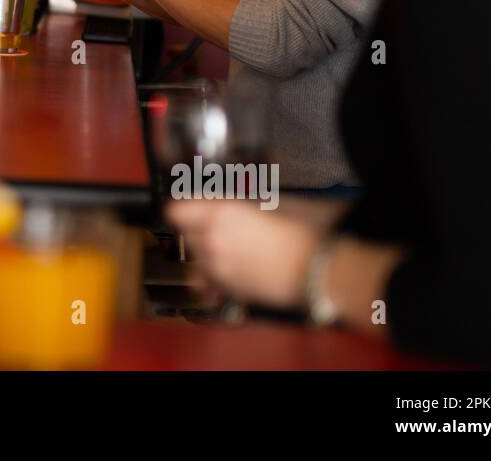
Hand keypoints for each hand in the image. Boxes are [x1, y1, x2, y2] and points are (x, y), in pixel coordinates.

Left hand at [166, 199, 321, 309]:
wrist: (314, 270)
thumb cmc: (298, 233)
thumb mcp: (268, 203)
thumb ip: (238, 203)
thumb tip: (226, 201)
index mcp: (218, 215)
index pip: (176, 210)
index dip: (184, 206)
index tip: (192, 205)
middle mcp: (210, 241)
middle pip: (185, 233)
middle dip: (196, 227)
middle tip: (217, 225)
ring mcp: (215, 268)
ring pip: (194, 257)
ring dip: (204, 251)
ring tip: (226, 248)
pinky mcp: (226, 289)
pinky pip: (204, 284)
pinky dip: (208, 279)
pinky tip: (221, 272)